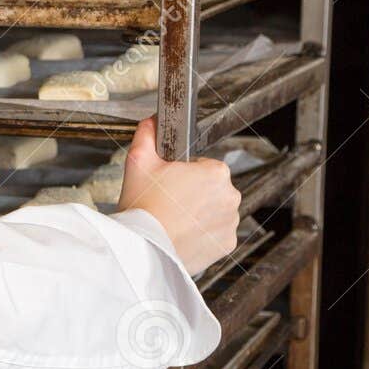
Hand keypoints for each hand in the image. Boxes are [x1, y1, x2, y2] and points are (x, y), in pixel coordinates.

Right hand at [116, 116, 239, 276]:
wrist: (144, 248)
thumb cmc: (143, 206)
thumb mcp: (138, 162)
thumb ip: (148, 135)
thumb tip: (152, 121)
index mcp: (216, 172)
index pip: (203, 166)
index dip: (183, 174)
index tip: (168, 185)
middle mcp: (230, 196)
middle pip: (211, 189)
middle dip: (193, 194)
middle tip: (167, 203)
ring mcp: (230, 222)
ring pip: (214, 212)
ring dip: (199, 214)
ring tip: (173, 220)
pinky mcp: (227, 244)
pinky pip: (216, 234)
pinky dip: (202, 235)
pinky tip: (182, 234)